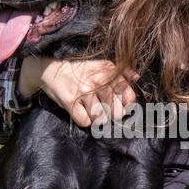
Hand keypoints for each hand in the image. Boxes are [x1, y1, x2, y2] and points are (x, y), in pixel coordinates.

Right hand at [19, 57, 137, 128]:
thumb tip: (136, 77)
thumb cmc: (80, 71)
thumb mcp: (101, 66)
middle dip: (111, 115)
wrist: (52, 69)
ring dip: (97, 118)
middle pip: (116, 113)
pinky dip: (84, 120)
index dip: (127, 106)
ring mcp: (84, 93)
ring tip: (91, 110)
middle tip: (103, 110)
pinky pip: (85, 122)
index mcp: (108, 73)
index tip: (122, 107)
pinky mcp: (70, 102)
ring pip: (101, 119)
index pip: (128, 97)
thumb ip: (121, 72)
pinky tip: (81, 112)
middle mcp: (98, 82)